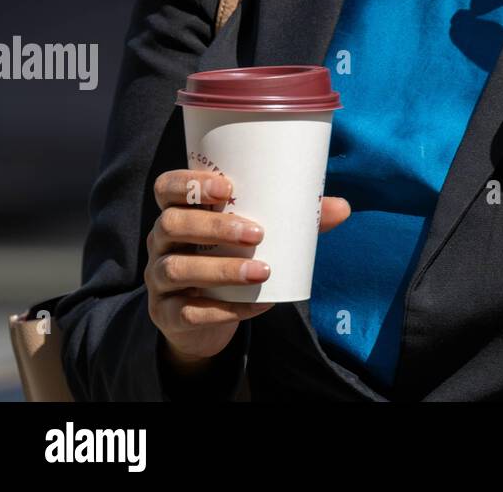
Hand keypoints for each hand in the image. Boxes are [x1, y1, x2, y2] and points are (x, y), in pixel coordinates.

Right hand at [146, 168, 350, 368]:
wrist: (205, 318)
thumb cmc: (233, 256)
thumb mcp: (259, 234)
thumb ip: (297, 219)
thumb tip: (344, 208)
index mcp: (182, 210)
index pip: (167, 187)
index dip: (189, 182)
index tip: (227, 186)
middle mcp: (160, 241)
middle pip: (171, 224)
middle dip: (214, 226)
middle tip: (258, 232)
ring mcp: (158, 279)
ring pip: (176, 268)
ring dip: (221, 269)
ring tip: (263, 271)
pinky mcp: (166, 314)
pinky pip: (188, 311)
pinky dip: (224, 309)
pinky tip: (257, 304)